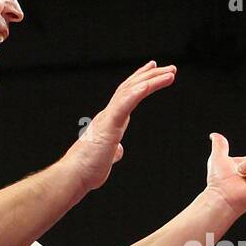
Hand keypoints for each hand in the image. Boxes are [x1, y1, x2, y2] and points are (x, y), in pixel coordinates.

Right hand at [68, 61, 176, 190]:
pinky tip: (147, 85)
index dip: (140, 81)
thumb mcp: (107, 158)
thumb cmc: (87, 169)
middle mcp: (108, 115)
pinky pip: (123, 106)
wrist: (73, 176)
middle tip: (171, 68)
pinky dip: (135, 94)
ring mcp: (107, 118)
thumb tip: (119, 151)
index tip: (153, 70)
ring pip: (130, 92)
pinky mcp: (108, 126)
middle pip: (131, 88)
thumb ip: (114, 151)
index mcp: (109, 121)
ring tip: (170, 73)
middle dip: (151, 76)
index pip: (127, 95)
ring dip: (151, 81)